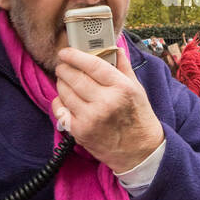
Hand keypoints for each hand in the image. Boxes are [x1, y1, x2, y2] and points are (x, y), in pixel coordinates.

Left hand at [52, 45, 164, 173]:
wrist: (140, 151)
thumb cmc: (139, 118)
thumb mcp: (137, 89)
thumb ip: (123, 67)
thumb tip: (114, 48)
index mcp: (121, 88)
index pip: (93, 64)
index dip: (75, 55)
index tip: (66, 52)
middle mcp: (105, 102)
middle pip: (74, 77)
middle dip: (64, 67)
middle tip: (63, 65)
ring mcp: (91, 118)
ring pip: (64, 92)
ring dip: (61, 82)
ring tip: (65, 80)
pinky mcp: (80, 131)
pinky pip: (60, 110)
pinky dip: (59, 101)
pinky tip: (65, 98)